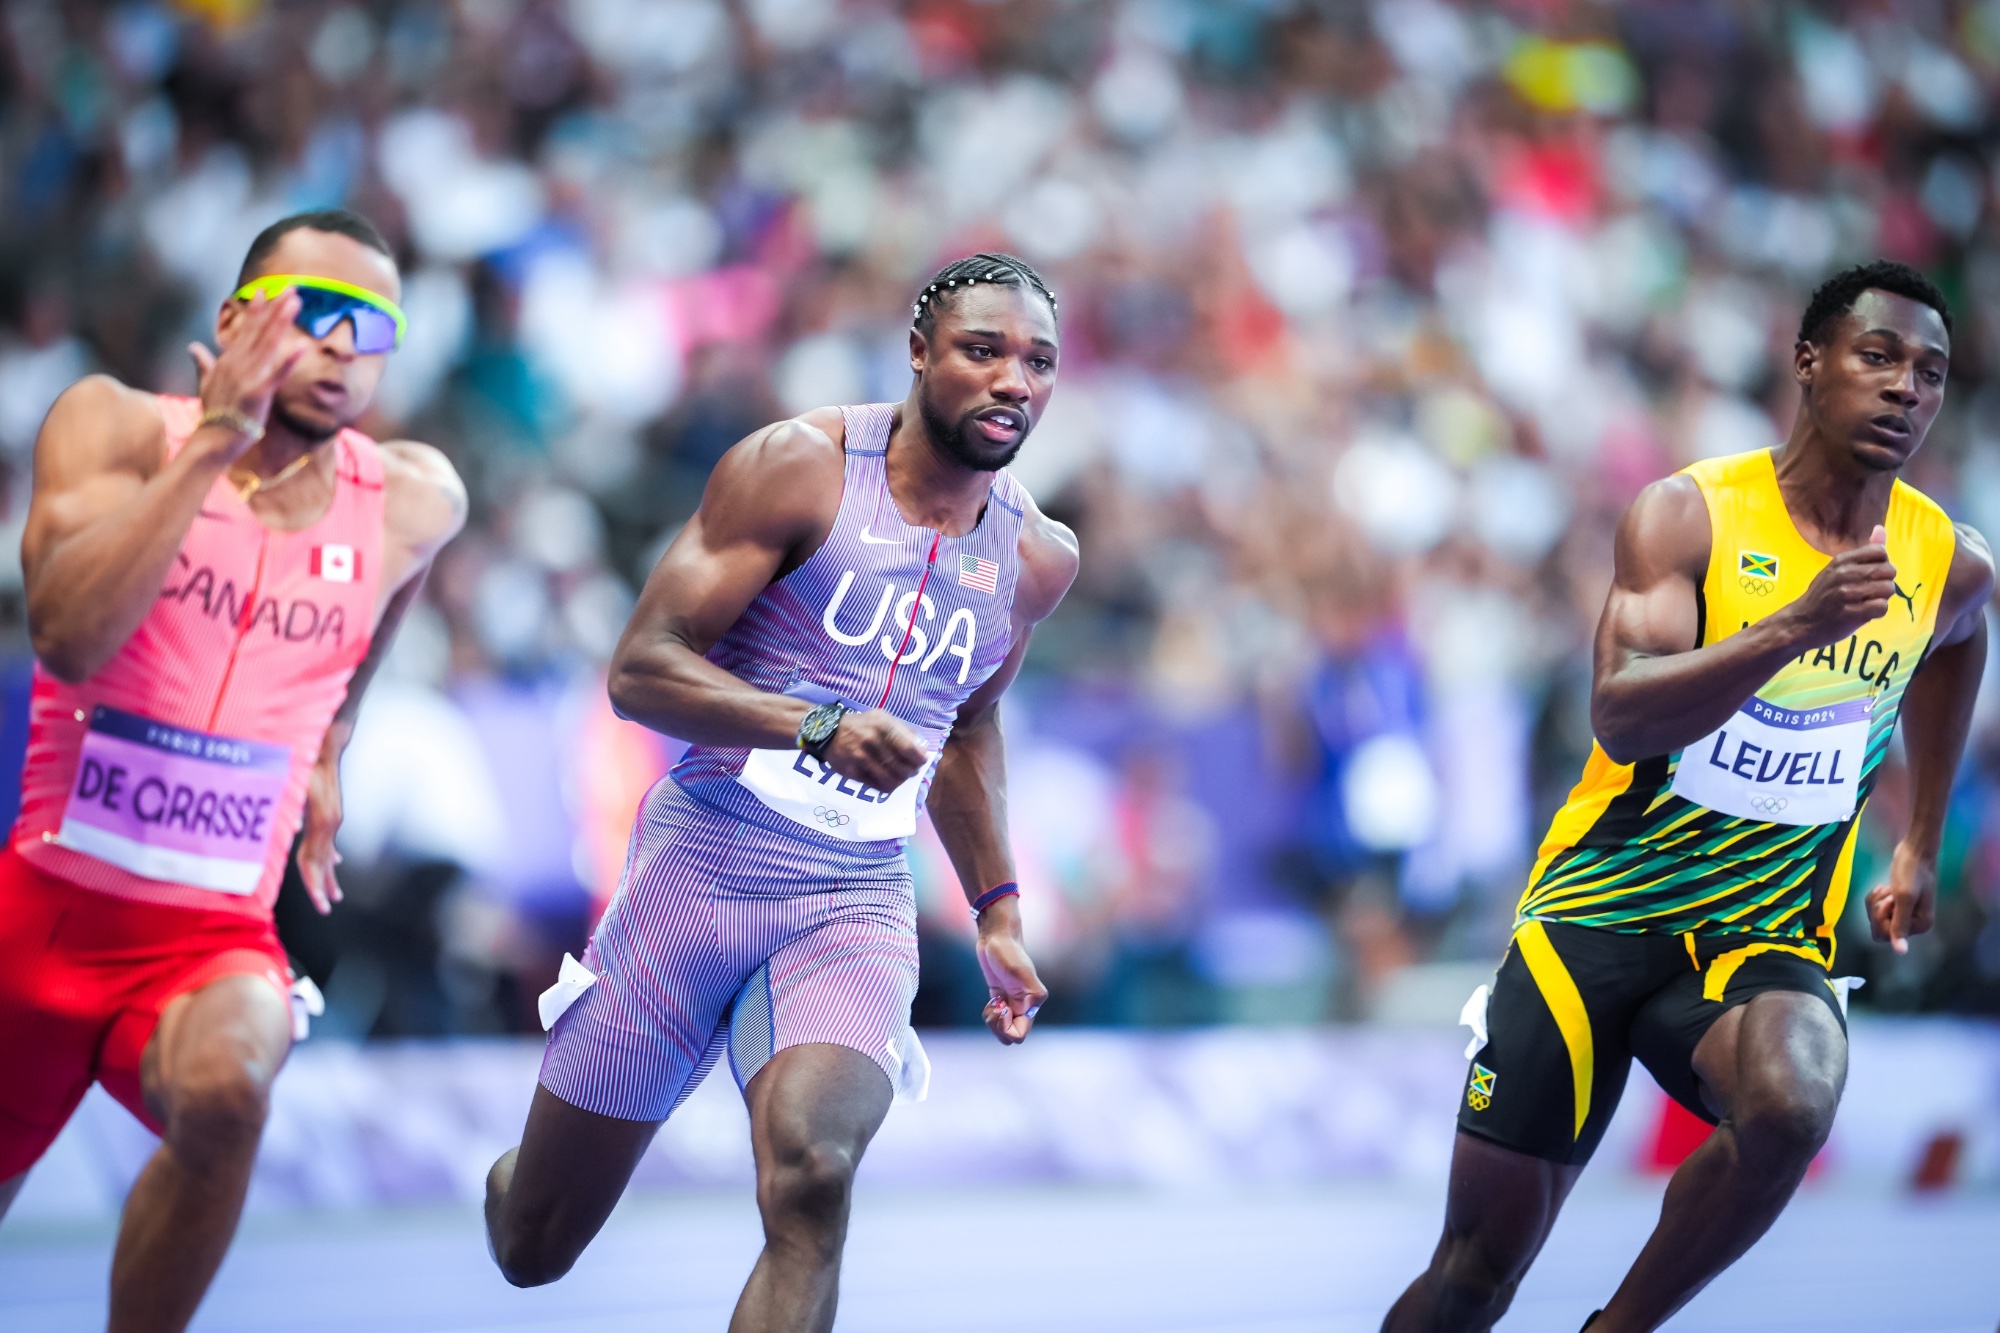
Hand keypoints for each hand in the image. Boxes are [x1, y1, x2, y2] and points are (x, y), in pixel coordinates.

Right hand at [188, 288, 304, 458]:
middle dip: (276, 309)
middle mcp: (237, 364)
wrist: (212, 439)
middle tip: (291, 288)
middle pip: (260, 331)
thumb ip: (203, 364)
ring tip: (296, 303)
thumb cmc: (213, 414)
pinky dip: (290, 360)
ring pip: (269, 344)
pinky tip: (304, 346)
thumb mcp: (206, 384)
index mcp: (229, 361)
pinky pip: (277, 374)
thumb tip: (193, 347)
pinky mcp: (258, 392)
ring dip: (282, 322)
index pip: (246, 331)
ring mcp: (248, 376)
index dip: (257, 311)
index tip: (265, 292)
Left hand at [296, 722, 350, 914]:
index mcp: (321, 821)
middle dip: (322, 887)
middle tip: (325, 909)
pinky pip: (329, 841)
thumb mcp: (294, 781)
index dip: (314, 882)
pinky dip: (330, 856)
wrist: (328, 745)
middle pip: (324, 862)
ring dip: (328, 876)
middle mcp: (330, 823)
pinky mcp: (331, 814)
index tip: (320, 902)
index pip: (315, 860)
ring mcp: (332, 819)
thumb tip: (292, 824)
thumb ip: (291, 802)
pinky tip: (335, 863)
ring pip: (328, 854)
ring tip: (334, 896)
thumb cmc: (306, 761)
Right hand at [820, 708, 927, 791]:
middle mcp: (871, 740)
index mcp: (883, 725)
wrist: (829, 732)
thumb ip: (904, 732)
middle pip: (903, 768)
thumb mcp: (883, 719)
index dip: (920, 759)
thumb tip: (923, 750)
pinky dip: (887, 785)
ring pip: (892, 780)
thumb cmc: (863, 725)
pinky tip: (886, 779)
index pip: (910, 749)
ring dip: (900, 781)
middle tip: (911, 770)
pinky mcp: (853, 773)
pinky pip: (878, 786)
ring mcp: (860, 758)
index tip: (921, 761)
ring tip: (899, 776)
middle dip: (911, 772)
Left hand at [975, 896, 1046, 1043]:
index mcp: (1031, 1003)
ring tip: (992, 1003)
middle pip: (1009, 1036)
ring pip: (1003, 1029)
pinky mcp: (1001, 997)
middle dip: (998, 1027)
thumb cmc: (1009, 951)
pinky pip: (997, 1018)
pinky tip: (992, 999)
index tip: (1002, 1008)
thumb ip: (1032, 991)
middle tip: (995, 1007)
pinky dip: (990, 1014)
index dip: (1007, 1028)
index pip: (1019, 1035)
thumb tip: (1034, 1007)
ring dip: (993, 1021)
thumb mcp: (1020, 971)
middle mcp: (1024, 1006)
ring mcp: (1012, 1002)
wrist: (997, 936)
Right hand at [1777, 524, 1895, 651]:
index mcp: (1841, 560)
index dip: (1881, 564)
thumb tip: (1880, 528)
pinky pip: (1882, 607)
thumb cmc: (1822, 595)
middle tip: (1869, 591)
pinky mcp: (1851, 613)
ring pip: (1888, 589)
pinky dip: (1877, 612)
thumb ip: (1863, 552)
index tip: (1870, 575)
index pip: (1880, 552)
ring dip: (1882, 598)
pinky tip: (1865, 613)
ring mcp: (1847, 594)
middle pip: (1889, 570)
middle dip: (1885, 582)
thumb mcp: (1837, 568)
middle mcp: (1844, 574)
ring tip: (1867, 602)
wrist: (1801, 623)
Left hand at [1865, 840, 1935, 954]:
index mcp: (1920, 926)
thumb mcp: (1904, 898)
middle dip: (1878, 909)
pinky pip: (1875, 907)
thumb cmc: (1912, 872)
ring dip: (1877, 900)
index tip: (1892, 901)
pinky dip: (1876, 896)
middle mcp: (1914, 923)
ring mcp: (1904, 913)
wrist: (1914, 851)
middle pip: (1879, 928)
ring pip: (1875, 917)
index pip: (1886, 936)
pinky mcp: (1896, 903)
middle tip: (1889, 893)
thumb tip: (1900, 951)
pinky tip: (1885, 886)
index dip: (1882, 918)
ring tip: (1889, 888)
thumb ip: (1900, 925)